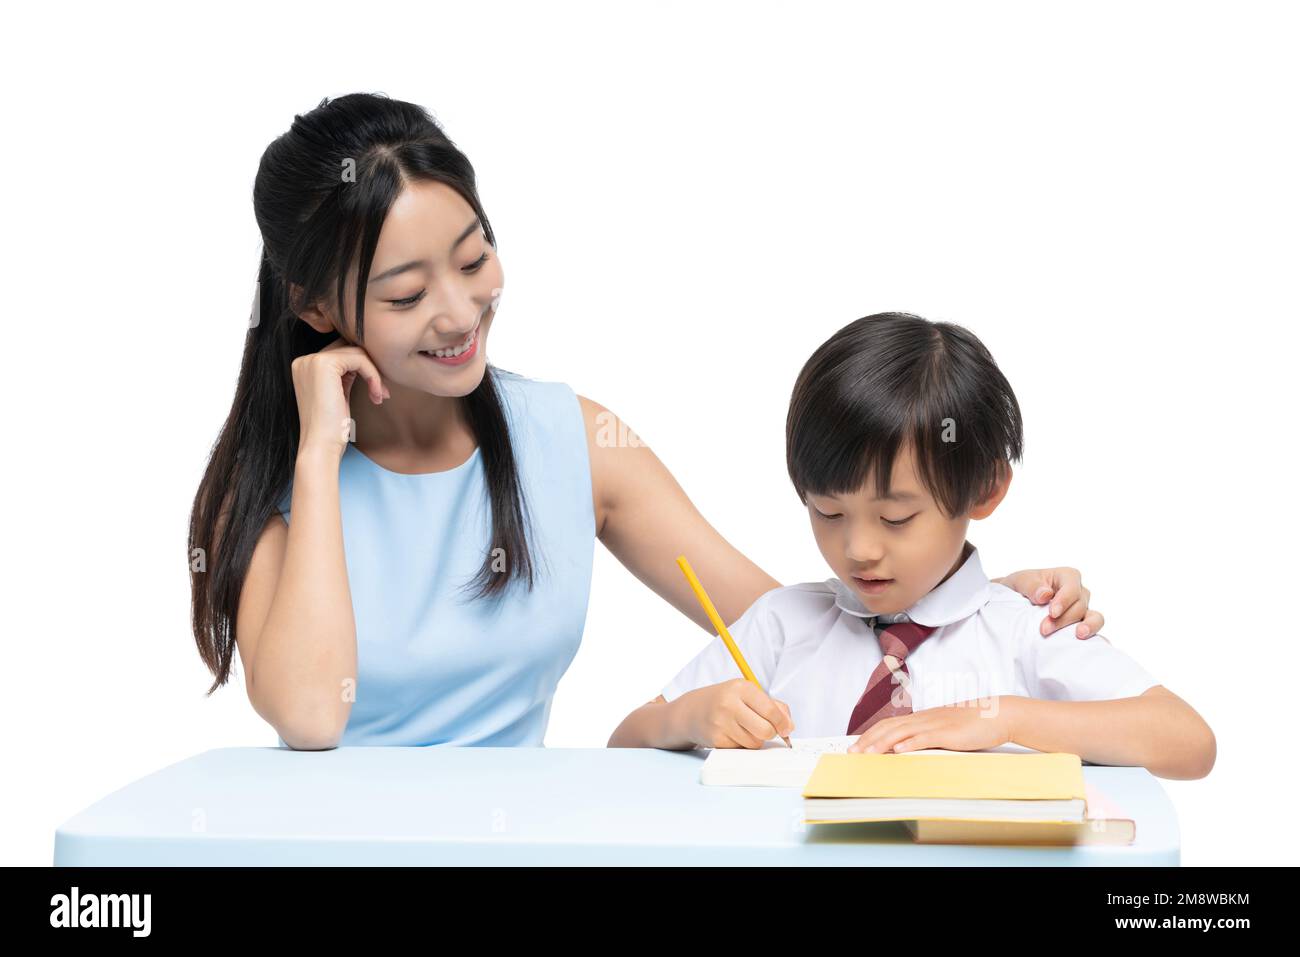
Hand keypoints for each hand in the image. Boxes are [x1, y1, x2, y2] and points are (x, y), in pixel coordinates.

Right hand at [291, 337, 389, 459]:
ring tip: (379, 395)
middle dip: (370, 368)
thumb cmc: (332, 428)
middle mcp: (305, 360)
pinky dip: (373, 375)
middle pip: (349, 349)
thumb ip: (345, 375)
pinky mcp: (324, 364)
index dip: (363, 367)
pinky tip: (377, 395)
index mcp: (306, 366)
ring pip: (357, 353)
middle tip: (381, 391)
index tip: (376, 389)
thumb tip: (366, 358)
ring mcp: (312, 360)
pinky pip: (360, 359)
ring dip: (374, 374)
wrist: (321, 446)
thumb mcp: (338, 394)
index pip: (341, 353)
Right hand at [677, 678, 794, 748]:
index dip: (782, 723)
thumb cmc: (726, 701)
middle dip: (769, 733)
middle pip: (765, 730)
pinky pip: (741, 750)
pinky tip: (731, 734)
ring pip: (754, 743)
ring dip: (754, 740)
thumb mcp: (748, 694)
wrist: (692, 711)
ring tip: (742, 729)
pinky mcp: (715, 739)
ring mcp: (721, 723)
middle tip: (764, 729)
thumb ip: (774, 706)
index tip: (785, 729)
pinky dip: (741, 745)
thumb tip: (789, 727)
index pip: (771, 710)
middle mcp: (729, 704)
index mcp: (742, 688)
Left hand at [846, 697, 1018, 753]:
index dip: (870, 734)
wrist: (997, 714)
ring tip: (868, 754)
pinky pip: (926, 738)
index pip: (889, 724)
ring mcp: (936, 725)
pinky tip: (899, 751)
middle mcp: (925, 719)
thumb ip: (927, 737)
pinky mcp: (949, 733)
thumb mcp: (945, 730)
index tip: (856, 745)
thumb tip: (908, 748)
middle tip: (852, 752)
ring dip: (883, 743)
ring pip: (903, 732)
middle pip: (889, 727)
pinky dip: (910, 744)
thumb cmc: (972, 724)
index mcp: (922, 718)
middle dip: (868, 740)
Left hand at [994, 566, 1102, 637]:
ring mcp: (1082, 609)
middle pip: (1079, 605)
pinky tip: (1086, 643)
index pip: (1071, 586)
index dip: (1065, 599)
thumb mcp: (1020, 582)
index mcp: (1066, 576)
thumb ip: (1031, 585)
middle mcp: (1078, 592)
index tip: (1052, 613)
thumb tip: (1045, 595)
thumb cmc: (1022, 588)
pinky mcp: (1082, 624)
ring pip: (1093, 616)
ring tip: (1079, 635)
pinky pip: (1094, 628)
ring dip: (1087, 626)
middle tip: (1044, 630)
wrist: (1016, 603)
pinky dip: (1093, 635)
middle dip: (1063, 619)